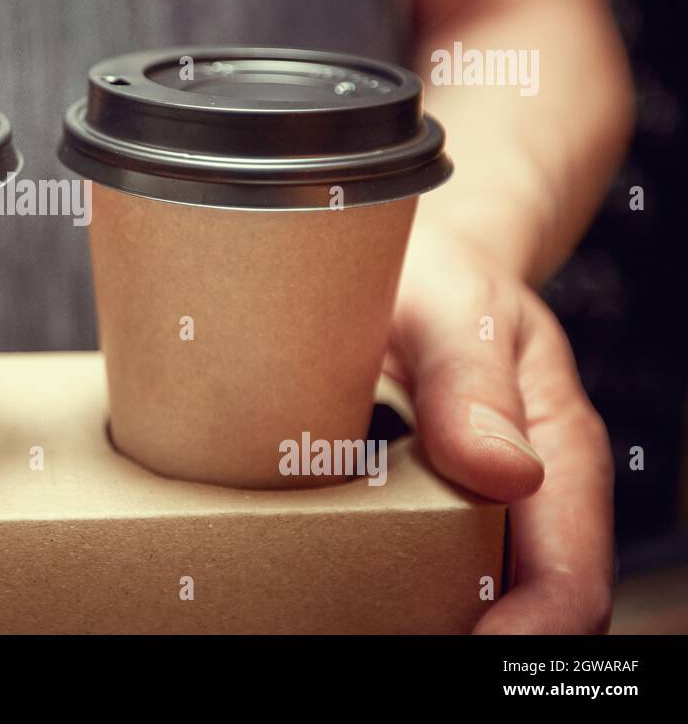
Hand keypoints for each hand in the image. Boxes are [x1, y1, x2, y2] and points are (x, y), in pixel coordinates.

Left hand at [387, 224, 613, 633]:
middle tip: (383, 640)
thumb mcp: (454, 309)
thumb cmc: (438, 275)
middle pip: (526, 605)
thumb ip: (471, 380)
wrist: (416, 258)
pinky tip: (339, 595)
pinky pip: (425, 564)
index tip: (467, 648)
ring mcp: (483, 503)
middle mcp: (531, 490)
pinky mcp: (433, 503)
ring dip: (425, 619)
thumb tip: (505, 473)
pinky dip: (390, 592)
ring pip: (474, 595)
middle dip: (473, 639)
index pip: (569, 576)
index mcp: (557, 447)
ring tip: (351, 624)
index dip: (529, 632)